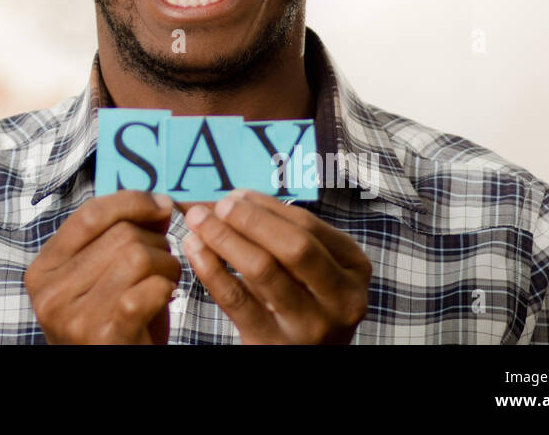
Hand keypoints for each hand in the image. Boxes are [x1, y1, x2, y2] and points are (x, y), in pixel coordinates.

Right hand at [25, 190, 181, 343]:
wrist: (109, 372)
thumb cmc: (110, 328)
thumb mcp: (104, 279)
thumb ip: (122, 238)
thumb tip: (158, 204)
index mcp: (43, 270)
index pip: (89, 214)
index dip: (130, 201)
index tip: (160, 204)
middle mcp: (50, 292)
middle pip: (121, 235)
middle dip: (156, 242)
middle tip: (164, 262)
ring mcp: (74, 316)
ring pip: (138, 257)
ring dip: (167, 266)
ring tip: (166, 281)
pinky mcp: (103, 335)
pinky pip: (148, 289)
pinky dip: (166, 289)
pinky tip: (164, 298)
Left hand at [179, 188, 370, 343]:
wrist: (305, 354)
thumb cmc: (303, 300)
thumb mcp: (310, 268)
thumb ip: (280, 233)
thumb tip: (231, 197)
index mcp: (353, 267)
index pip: (308, 226)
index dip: (267, 207)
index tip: (235, 194)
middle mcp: (340, 298)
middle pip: (294, 246)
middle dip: (251, 219)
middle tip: (219, 206)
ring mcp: (310, 324)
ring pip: (262, 270)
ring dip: (224, 238)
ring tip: (199, 221)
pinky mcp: (273, 341)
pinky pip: (236, 298)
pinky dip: (210, 267)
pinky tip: (195, 248)